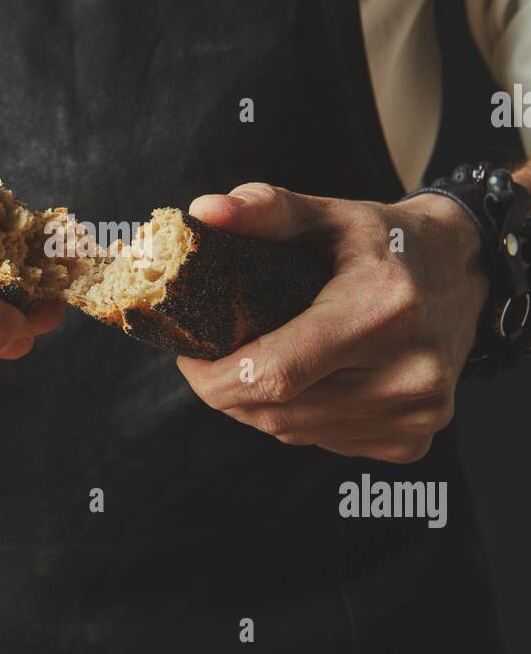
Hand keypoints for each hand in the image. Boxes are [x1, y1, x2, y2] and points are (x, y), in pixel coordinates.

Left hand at [177, 182, 488, 461]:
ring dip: (262, 407)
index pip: (272, 373)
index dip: (214, 376)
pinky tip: (309, 383)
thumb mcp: (329, 214)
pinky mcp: (413, 440)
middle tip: (214, 357)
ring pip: (295, 434)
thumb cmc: (386, 243)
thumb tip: (204, 211)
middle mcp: (407, 371)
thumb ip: (266, 209)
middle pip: (277, 412)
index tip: (189, 354)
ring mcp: (415, 413)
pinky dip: (301, 420)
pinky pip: (326, 444)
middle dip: (229, 391)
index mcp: (383, 310)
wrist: (463, 273)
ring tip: (261, 363)